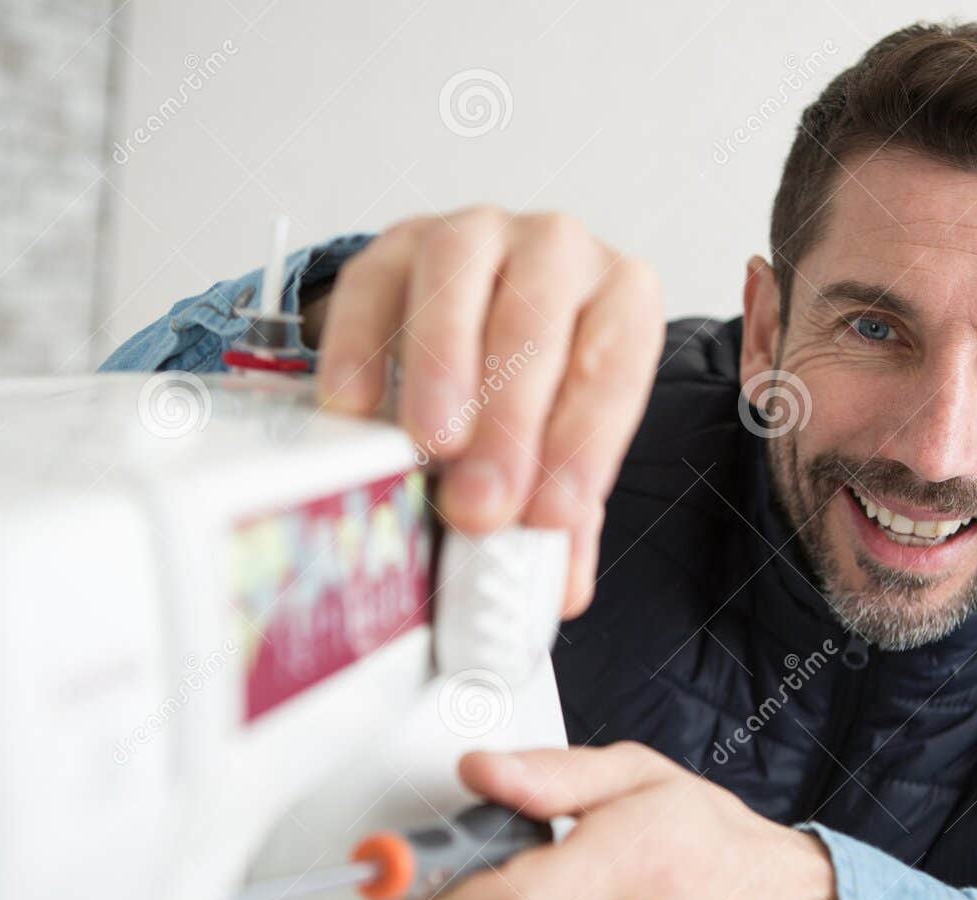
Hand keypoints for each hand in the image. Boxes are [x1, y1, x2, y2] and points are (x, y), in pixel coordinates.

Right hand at [309, 208, 664, 616]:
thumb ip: (563, 515)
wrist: (480, 314)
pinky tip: (354, 406)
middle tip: (480, 504)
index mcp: (622, 300)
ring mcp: (478, 234)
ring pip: (460, 278)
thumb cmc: (536, 387)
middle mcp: (560, 251)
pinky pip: (374, 281)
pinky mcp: (398, 242)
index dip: (583, 448)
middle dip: (509, 425)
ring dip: (442, 366)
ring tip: (428, 446)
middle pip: (536, 325)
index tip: (549, 518)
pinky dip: (361, 344)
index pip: (613, 372)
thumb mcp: (562, 446)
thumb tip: (560, 590)